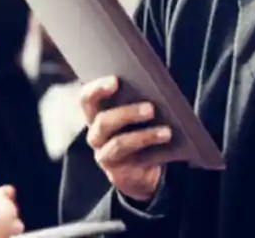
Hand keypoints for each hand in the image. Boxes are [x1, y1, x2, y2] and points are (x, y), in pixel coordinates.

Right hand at [80, 76, 172, 202]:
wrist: (142, 170)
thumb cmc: (140, 131)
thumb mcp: (136, 115)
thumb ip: (137, 100)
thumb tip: (155, 88)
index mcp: (96, 114)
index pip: (87, 98)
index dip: (97, 88)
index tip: (116, 80)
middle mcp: (95, 136)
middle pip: (103, 121)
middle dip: (127, 113)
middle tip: (151, 108)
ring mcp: (105, 156)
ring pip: (118, 144)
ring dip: (145, 136)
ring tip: (167, 131)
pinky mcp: (118, 174)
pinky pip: (134, 162)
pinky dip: (152, 152)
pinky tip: (167, 143)